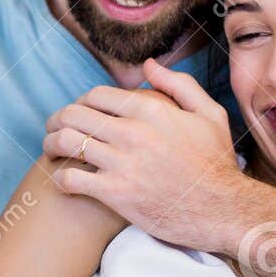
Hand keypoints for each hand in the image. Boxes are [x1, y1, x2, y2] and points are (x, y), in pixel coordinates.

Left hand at [42, 59, 245, 251]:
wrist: (225, 210)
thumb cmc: (216, 164)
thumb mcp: (209, 114)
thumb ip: (178, 85)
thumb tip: (147, 66)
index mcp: (151, 109)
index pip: (95, 95)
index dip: (80, 103)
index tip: (79, 115)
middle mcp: (133, 132)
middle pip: (73, 114)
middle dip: (56, 121)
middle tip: (54, 132)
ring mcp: (122, 162)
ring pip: (65, 142)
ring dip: (50, 146)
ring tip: (51, 153)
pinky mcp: (116, 193)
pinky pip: (70, 179)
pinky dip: (59, 179)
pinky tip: (63, 181)